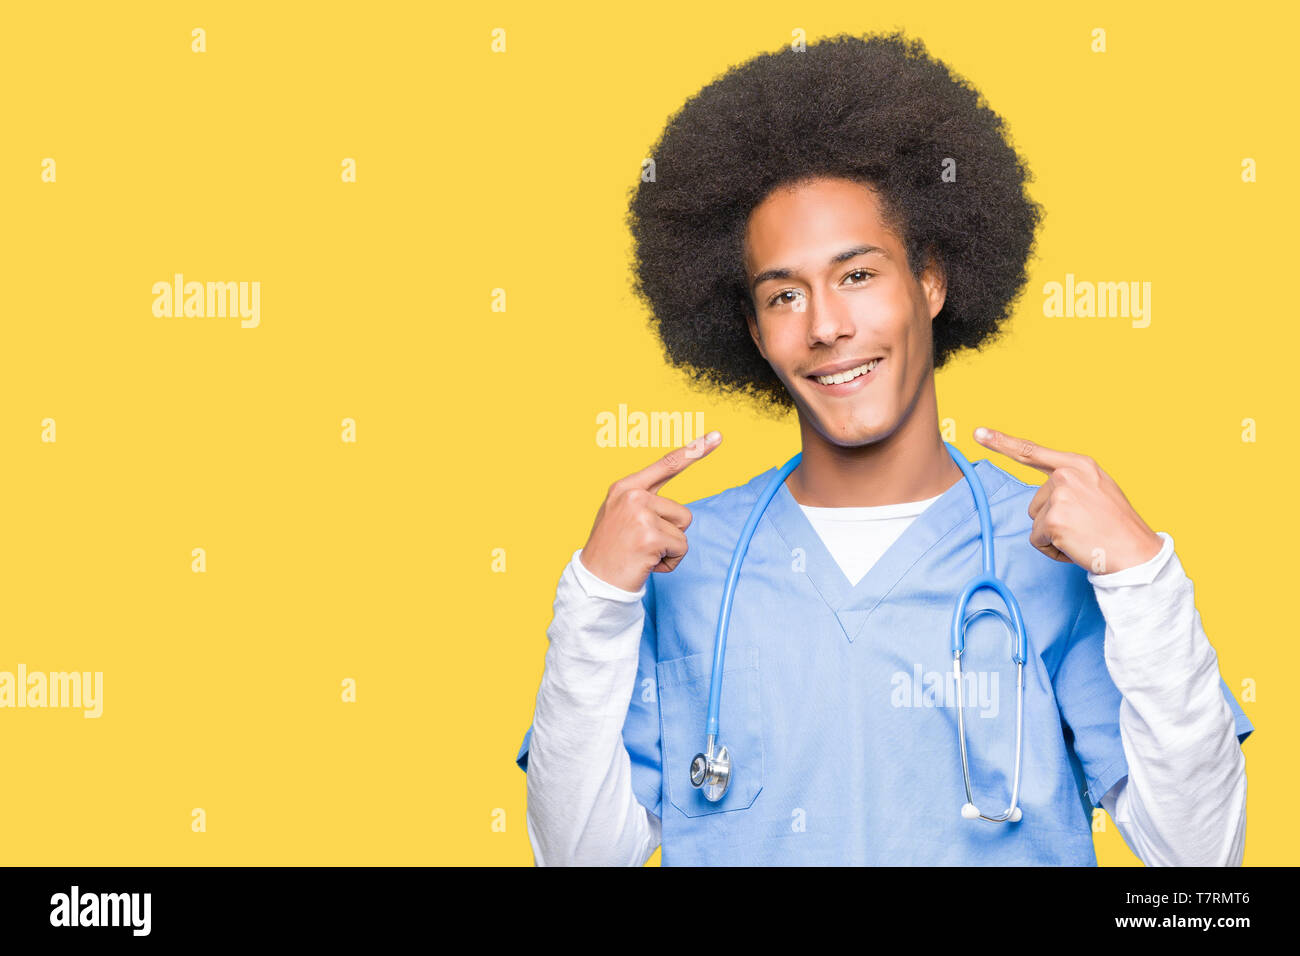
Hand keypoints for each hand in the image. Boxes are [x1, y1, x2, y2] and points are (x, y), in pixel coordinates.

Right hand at [579, 431, 722, 591]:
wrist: (594, 582)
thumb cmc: (611, 551)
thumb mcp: (620, 515)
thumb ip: (643, 502)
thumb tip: (674, 507)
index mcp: (625, 487)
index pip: (667, 464)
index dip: (695, 450)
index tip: (717, 436)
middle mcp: (632, 495)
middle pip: (683, 513)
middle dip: (671, 535)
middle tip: (641, 546)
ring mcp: (640, 514)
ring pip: (683, 532)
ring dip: (669, 549)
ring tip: (643, 554)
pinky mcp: (650, 536)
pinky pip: (681, 549)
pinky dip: (669, 563)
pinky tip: (647, 565)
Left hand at [973, 427, 1161, 574]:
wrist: (1137, 553)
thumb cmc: (1118, 526)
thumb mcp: (1099, 489)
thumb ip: (1072, 483)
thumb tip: (1049, 491)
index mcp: (1078, 464)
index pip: (1031, 451)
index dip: (1001, 442)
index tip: (978, 433)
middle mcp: (1066, 475)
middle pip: (1035, 502)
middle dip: (1053, 520)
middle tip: (1085, 527)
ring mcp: (1058, 496)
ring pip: (1035, 522)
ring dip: (1054, 535)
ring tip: (1084, 536)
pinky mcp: (1052, 520)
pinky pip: (1037, 541)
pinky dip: (1053, 550)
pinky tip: (1077, 547)